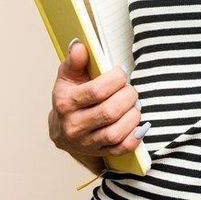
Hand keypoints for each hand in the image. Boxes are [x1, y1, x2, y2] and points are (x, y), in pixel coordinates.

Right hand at [48, 39, 148, 166]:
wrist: (62, 130)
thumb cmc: (69, 97)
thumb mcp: (67, 77)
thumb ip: (75, 60)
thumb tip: (79, 46)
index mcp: (66, 103)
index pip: (97, 91)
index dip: (116, 79)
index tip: (121, 73)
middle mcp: (74, 126)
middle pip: (110, 112)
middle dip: (127, 96)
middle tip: (129, 90)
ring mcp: (86, 142)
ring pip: (116, 132)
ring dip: (132, 115)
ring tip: (133, 105)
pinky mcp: (99, 153)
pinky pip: (121, 148)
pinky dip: (134, 137)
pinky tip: (138, 125)